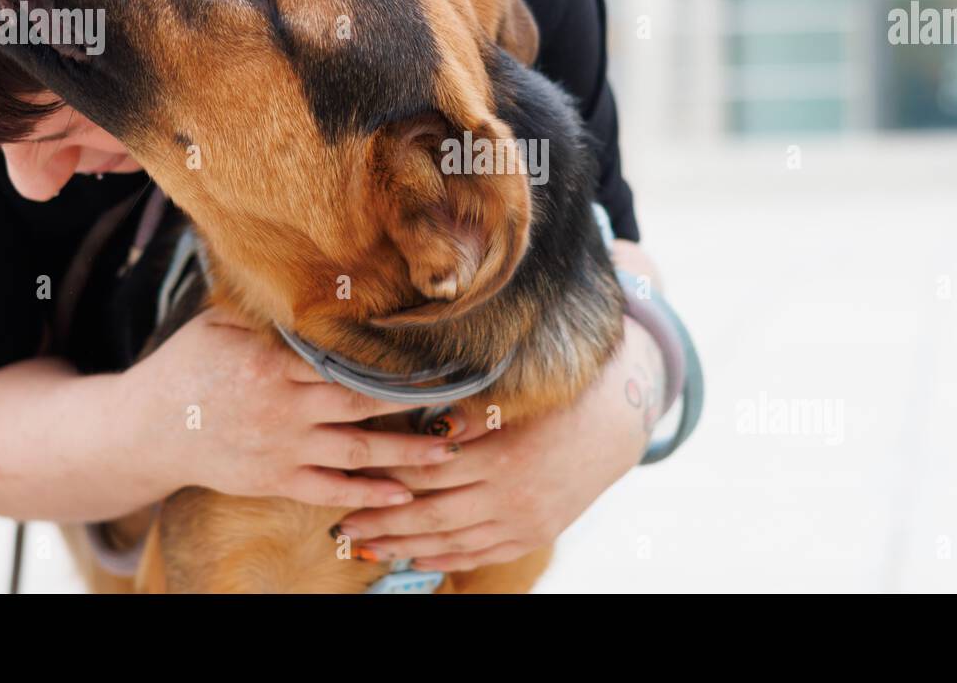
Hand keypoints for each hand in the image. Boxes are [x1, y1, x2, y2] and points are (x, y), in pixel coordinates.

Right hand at [130, 305, 459, 507]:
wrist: (142, 430)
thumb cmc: (187, 366)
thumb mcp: (218, 324)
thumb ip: (266, 311)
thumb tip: (306, 269)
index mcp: (271, 363)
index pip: (343, 358)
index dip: (390, 358)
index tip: (433, 352)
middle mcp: (282, 408)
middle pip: (361, 403)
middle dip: (413, 403)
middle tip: (460, 398)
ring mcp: (280, 449)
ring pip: (356, 453)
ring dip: (406, 455)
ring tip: (450, 451)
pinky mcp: (274, 481)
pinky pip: (329, 490)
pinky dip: (368, 496)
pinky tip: (403, 495)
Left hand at [332, 316, 664, 570]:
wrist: (615, 425)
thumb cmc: (557, 398)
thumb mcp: (514, 398)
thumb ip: (466, 415)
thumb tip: (416, 424)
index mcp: (502, 455)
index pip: (429, 472)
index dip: (386, 476)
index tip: (350, 477)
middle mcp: (511, 495)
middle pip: (432, 513)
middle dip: (383, 521)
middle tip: (341, 524)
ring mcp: (523, 520)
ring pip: (452, 540)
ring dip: (405, 544)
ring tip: (366, 544)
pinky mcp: (533, 534)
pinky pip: (481, 553)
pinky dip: (445, 559)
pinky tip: (416, 558)